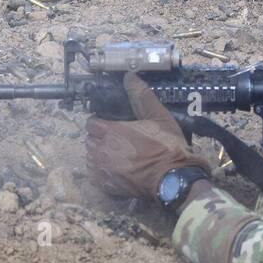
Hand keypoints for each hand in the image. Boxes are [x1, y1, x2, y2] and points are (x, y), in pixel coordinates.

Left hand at [85, 73, 209, 199]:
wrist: (172, 178)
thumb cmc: (167, 146)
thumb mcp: (158, 117)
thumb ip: (142, 96)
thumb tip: (130, 76)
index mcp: (112, 131)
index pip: (91, 123)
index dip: (100, 122)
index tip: (110, 124)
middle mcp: (102, 150)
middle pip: (89, 140)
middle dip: (99, 138)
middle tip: (116, 139)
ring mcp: (103, 170)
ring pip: (90, 158)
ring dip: (98, 154)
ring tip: (115, 154)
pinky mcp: (107, 186)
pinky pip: (94, 176)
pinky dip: (100, 171)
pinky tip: (114, 169)